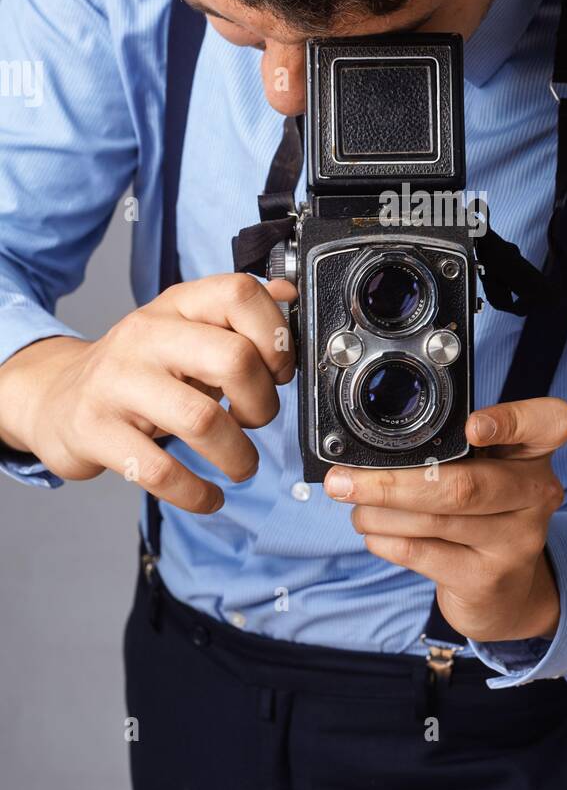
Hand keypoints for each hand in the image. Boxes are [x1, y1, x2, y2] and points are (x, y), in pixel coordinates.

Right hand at [0, 274, 295, 514]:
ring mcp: (117, 383)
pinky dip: (196, 492)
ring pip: (202, 420)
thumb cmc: (137, 370)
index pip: (240, 293)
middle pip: (232, 359)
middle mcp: (145, 336)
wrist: (55, 397)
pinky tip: (207, 496)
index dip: (275, 335)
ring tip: (241, 466)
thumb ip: (234, 317)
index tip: (279, 370)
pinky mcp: (95, 432)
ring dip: (238, 455)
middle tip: (257, 421)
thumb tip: (289, 295)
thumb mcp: (183, 331)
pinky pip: (159, 470)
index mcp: (177, 306)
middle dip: (263, 403)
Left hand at [324, 397, 566, 641]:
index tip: (471, 428)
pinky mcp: (488, 579)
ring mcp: (516, 541)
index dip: (509, 422)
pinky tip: (374, 534)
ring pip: (435, 520)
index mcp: (534, 452)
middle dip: (392, 483)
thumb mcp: (485, 471)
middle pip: (464, 485)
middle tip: (343, 480)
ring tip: (354, 507)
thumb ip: (450, 450)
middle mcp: (536, 494)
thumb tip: (367, 449)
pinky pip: (423, 554)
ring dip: (378, 513)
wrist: (508, 592)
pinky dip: (386, 541)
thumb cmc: (484, 513)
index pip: (547, 424)